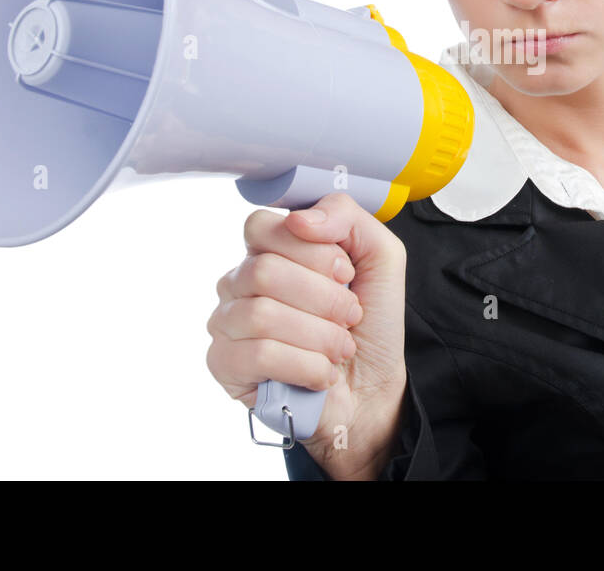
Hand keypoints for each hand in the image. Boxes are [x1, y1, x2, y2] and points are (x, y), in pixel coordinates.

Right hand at [206, 192, 408, 479]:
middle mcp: (239, 282)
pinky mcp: (224, 365)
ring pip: (261, 315)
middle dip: (324, 299)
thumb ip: (345, 216)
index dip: (313, 252)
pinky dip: (306, 365)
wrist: (372, 388)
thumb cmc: (369, 322)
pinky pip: (258, 355)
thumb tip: (300, 220)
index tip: (346, 274)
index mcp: (268, 250)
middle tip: (350, 316)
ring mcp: (226, 322)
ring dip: (319, 335)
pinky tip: (322, 372)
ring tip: (340, 347)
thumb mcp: (379, 255)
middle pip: (264, 271)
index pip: (261, 227)